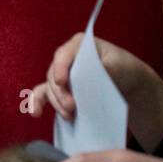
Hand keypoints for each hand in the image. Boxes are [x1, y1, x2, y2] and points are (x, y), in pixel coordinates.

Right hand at [27, 33, 162, 150]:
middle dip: (61, 93)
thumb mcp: (122, 65)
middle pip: (54, 74)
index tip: (63, 83)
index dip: (60, 68)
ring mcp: (61, 73)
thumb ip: (110, 67)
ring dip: (56, 102)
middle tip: (71, 107)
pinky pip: (42, 93)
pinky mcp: (59, 88)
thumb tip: (102, 70)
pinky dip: (37, 102)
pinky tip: (35, 113)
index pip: (64, 55)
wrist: (127, 81)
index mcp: (79, 45)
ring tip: (69, 116)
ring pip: (50, 87)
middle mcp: (66, 57)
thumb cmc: (124, 68)